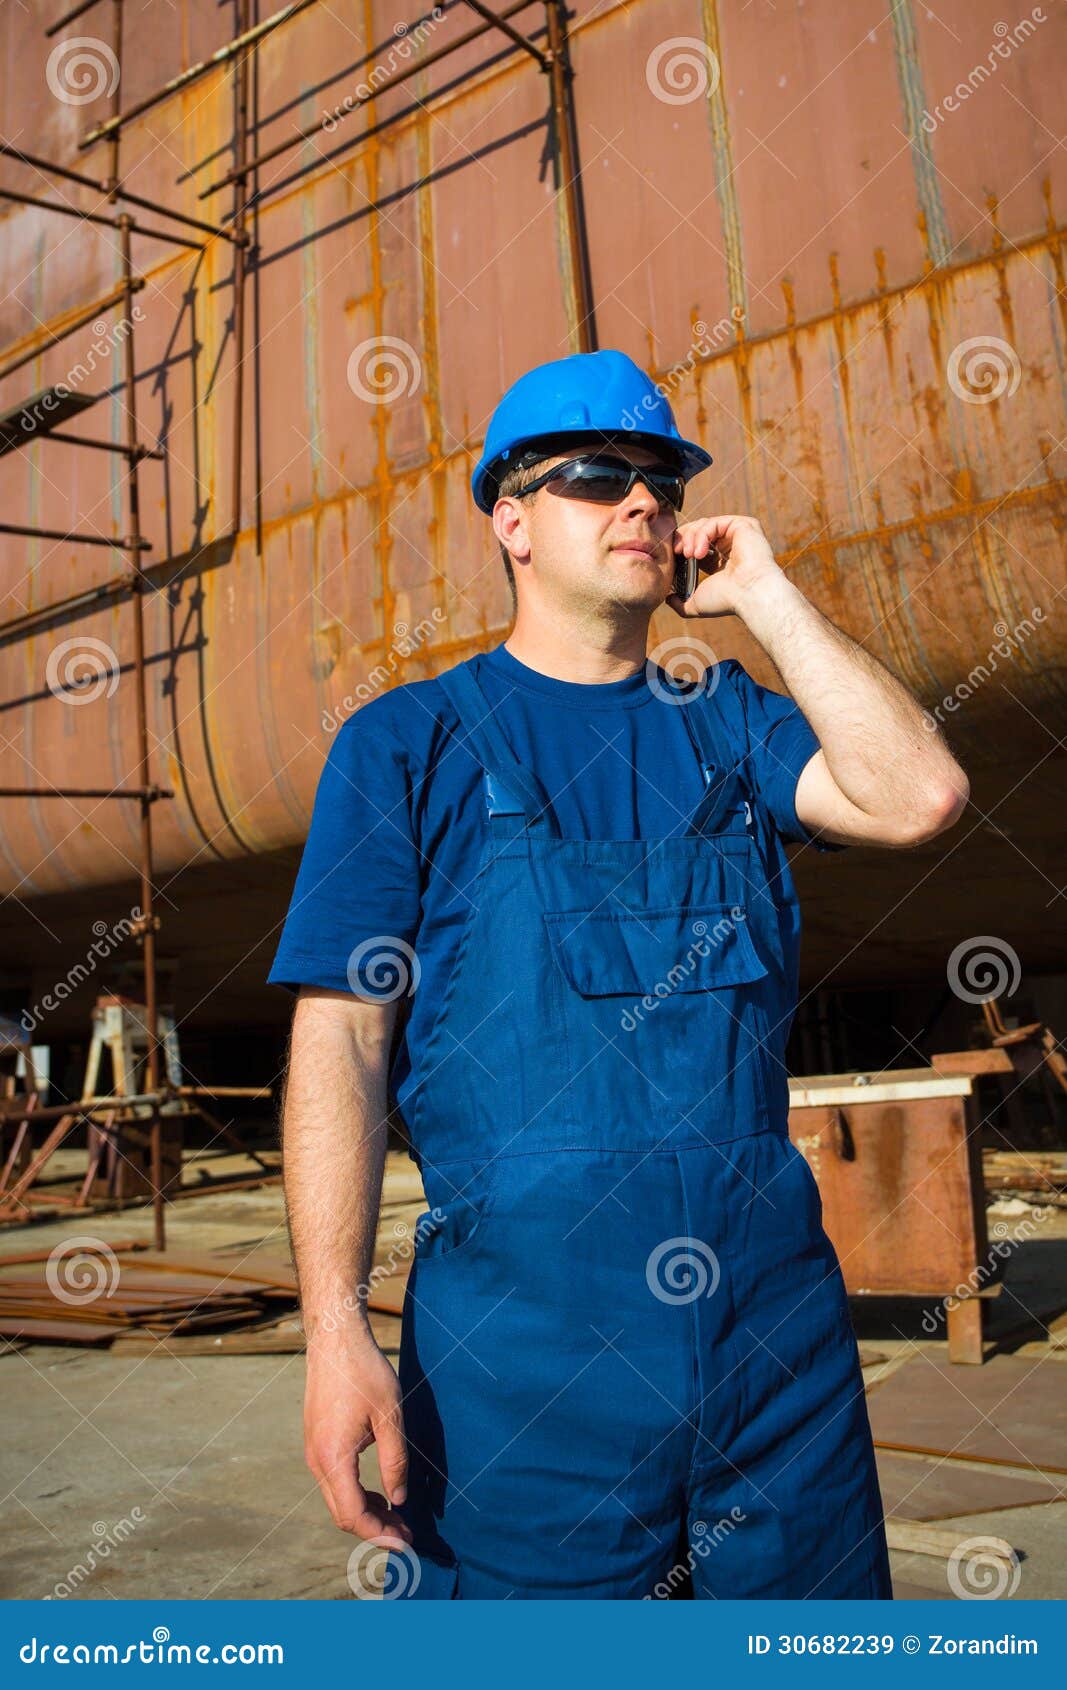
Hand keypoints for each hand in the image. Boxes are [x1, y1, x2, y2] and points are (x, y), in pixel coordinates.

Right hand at [304, 1330, 412, 1545]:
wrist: (334, 1338)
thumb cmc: (364, 1372)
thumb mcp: (390, 1415)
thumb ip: (395, 1461)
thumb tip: (399, 1498)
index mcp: (334, 1457)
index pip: (353, 1515)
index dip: (380, 1535)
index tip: (406, 1543)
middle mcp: (317, 1460)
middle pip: (342, 1514)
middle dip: (375, 1529)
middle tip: (407, 1534)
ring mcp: (313, 1450)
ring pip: (337, 1499)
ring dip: (366, 1512)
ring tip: (398, 1515)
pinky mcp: (317, 1441)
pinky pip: (334, 1481)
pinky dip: (356, 1493)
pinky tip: (379, 1491)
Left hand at [667, 515, 782, 617]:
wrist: (749, 595)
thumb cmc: (727, 601)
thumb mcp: (696, 603)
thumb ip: (681, 603)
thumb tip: (668, 600)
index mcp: (720, 559)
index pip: (696, 543)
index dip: (681, 546)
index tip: (673, 555)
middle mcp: (730, 545)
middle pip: (698, 530)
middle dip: (684, 538)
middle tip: (677, 552)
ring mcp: (738, 534)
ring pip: (704, 524)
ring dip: (691, 537)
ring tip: (689, 555)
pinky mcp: (744, 525)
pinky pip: (715, 522)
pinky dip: (702, 534)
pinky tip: (699, 552)